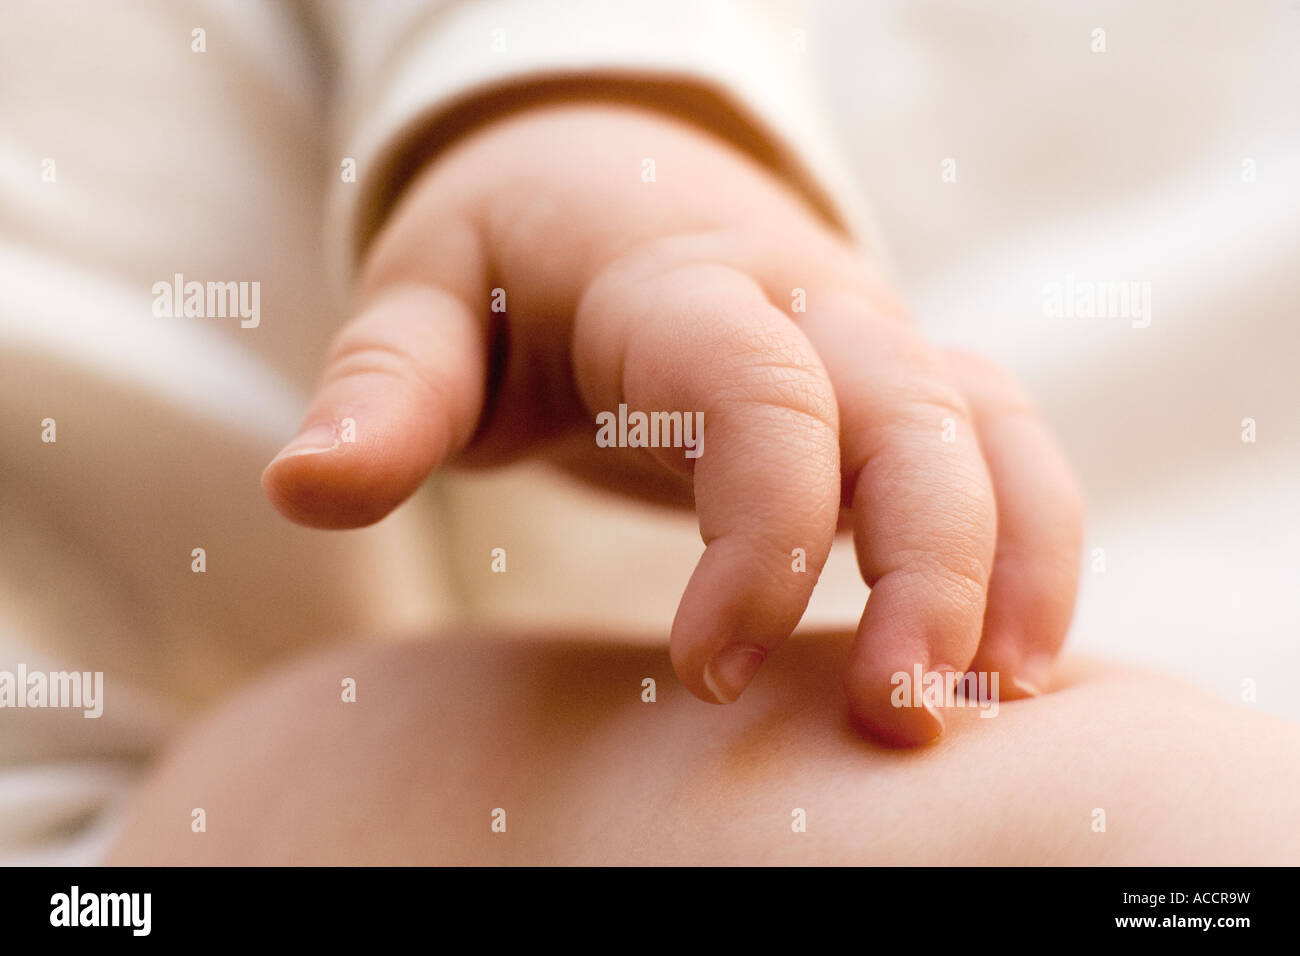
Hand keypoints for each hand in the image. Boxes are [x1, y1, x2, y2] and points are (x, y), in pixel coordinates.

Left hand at [262, 102, 1083, 744]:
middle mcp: (804, 303)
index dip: (760, 536)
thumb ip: (384, 389)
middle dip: (928, 573)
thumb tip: (301, 489)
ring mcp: (868, 336)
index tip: (701, 675)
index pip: (759, 393)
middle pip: (911, 418)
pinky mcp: (901, 376)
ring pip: (987, 429)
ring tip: (985, 707)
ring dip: (1009, 566)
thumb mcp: (427, 297)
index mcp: (677, 284)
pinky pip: (1004, 444)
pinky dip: (1032, 543)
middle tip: (890, 725)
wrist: (617, 167)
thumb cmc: (515, 256)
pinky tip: (1012, 658)